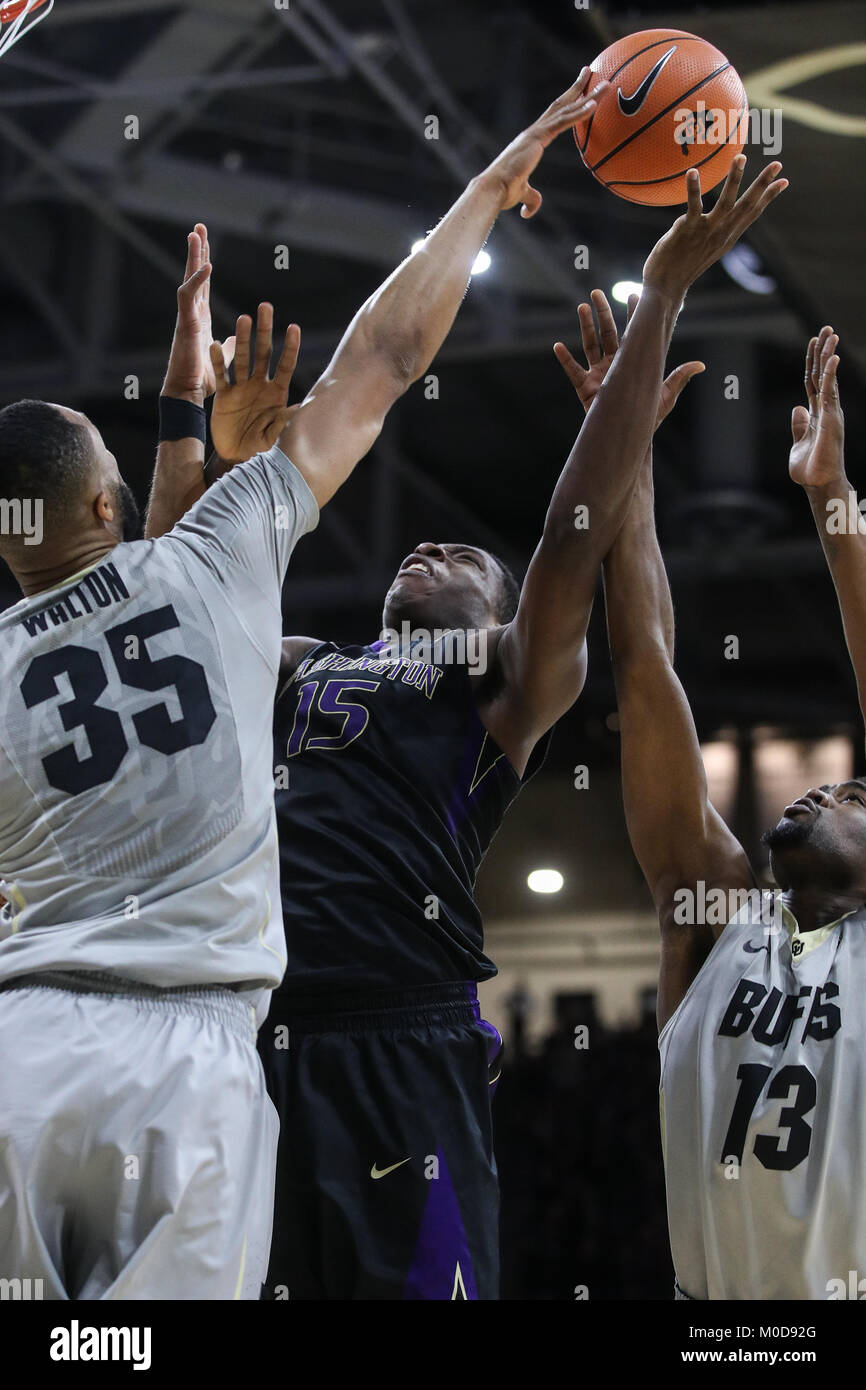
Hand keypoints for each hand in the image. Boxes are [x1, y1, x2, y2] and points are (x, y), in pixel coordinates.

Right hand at [162, 224, 235, 403]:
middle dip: (197, 251)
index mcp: (200, 318)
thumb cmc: (201, 380)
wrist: (188, 393)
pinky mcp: (185, 325)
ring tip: (196, 234)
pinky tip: (207, 266)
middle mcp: (192, 313)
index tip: (206, 244)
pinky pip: (189, 297)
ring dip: (193, 257)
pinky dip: (197, 281)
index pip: (203, 285)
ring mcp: (187, 317)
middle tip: (199, 227)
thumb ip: (229, 346)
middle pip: (194, 275)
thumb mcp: (223, 358)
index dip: (204, 264)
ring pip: (189, 279)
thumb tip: (236, 338)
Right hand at [210, 303, 299, 462]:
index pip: (285, 365)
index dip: (289, 347)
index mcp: (277, 393)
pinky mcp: (225, 397)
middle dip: (264, 330)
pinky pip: (222, 377)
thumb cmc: (266, 449)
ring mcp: (242, 389)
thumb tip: (306, 405)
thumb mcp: (281, 434)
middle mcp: (260, 386)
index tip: (293, 327)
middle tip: (265, 306)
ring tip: (243, 318)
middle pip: (263, 353)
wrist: (242, 461)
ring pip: (242, 359)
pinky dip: (218, 363)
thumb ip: (290, 419)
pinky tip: (215, 345)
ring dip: (242, 339)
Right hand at [481, 68, 605, 217]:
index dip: (567, 103)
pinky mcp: (538, 138)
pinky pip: (563, 123)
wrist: (493, 190)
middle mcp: (534, 131)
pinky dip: (579, 113)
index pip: (553, 117)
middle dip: (577, 87)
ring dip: (587, 95)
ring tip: (605, 84)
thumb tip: (529, 211)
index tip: (578, 91)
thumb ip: (530, 199)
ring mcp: (536, 132)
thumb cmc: (503, 193)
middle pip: (561, 104)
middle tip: (591, 71)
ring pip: (566, 109)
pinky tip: (594, 104)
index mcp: (531, 140)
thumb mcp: (522, 195)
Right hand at [554, 289, 703, 427]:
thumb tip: (701, 365)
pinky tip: (557, 345)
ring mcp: (598, 374)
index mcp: (631, 362)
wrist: (627, 436)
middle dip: (602, 312)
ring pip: (589, 344)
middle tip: (596, 293)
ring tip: (581, 307)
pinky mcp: (585, 388)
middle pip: (606, 332)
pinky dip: (565, 359)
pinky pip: (572, 371)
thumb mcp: (665, 396)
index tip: (633, 296)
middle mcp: (613, 364)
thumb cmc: (647, 418)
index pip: (631, 333)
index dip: (631, 314)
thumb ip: (679, 378)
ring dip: (585, 326)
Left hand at [642, 156, 787, 302]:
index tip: (785, 180)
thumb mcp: (707, 248)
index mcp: (728, 237)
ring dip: (734, 179)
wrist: (666, 287)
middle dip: (763, 184)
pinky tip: (693, 171)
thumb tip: (723, 218)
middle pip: (747, 205)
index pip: (753, 213)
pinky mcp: (687, 230)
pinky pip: (693, 206)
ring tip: (741, 157)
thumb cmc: (683, 265)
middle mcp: (721, 233)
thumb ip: (717, 231)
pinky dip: (693, 189)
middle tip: (777, 163)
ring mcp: (705, 231)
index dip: (769, 197)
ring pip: (725, 203)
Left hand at [789, 328, 844, 489]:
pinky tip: (832, 357)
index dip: (813, 362)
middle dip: (824, 351)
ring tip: (830, 334)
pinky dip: (830, 374)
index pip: (814, 381)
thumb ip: (799, 425)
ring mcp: (830, 412)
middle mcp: (827, 409)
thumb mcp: (799, 442)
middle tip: (826, 328)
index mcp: (818, 413)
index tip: (814, 342)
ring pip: (828, 378)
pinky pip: (829, 392)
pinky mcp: (831, 418)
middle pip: (823, 374)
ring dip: (829, 355)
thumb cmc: (810, 468)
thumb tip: (797, 408)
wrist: (818, 484)